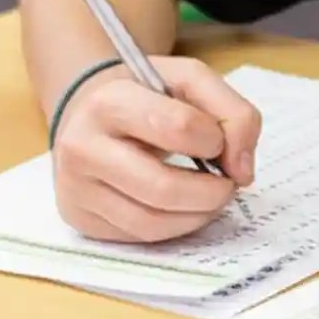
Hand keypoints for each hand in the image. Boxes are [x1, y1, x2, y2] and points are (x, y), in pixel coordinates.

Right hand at [51, 57, 262, 242]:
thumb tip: (242, 171)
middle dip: (212, 192)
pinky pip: (142, 236)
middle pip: (163, 188)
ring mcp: (77, 188)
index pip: (178, 127)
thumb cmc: (148, 97)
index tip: (219, 141)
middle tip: (228, 183)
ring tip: (212, 196)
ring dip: (200, 214)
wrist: (93, 113)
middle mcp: (83, 146)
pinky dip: (178, 226)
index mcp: (110, 102)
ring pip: (152, 222)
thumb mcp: (191, 81)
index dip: (215, 139)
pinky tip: (186, 207)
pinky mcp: (82, 219)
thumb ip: (233, 114)